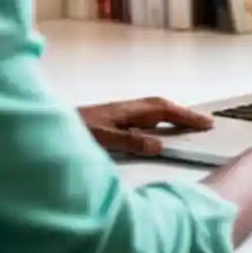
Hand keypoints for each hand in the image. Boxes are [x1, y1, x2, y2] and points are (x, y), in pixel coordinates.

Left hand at [78, 96, 212, 155]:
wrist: (44, 128)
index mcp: (128, 110)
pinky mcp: (113, 121)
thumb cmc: (73, 131)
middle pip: (162, 107)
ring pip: (154, 112)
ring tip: (189, 127)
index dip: (186, 116)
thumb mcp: (103, 138)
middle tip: (205, 124)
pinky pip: (145, 119)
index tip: (207, 123)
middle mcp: (127, 109)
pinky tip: (159, 133)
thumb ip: (131, 142)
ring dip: (173, 117)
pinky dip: (159, 122)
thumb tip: (159, 145)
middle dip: (184, 114)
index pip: (164, 110)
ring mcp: (119, 114)